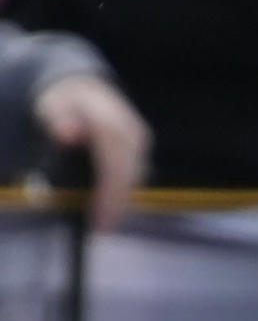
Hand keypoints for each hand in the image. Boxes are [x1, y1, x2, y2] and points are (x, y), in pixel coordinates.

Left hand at [30, 66, 148, 228]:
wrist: (85, 90)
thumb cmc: (63, 104)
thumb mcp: (52, 107)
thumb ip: (59, 120)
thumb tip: (68, 135)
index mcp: (111, 123)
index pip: (115, 164)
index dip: (109, 194)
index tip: (100, 219)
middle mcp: (133, 133)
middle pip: (130, 175)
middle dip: (118, 205)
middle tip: (102, 230)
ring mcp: (141, 141)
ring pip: (136, 178)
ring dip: (123, 203)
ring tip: (105, 224)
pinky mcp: (142, 150)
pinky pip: (136, 176)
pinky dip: (125, 194)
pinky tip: (112, 209)